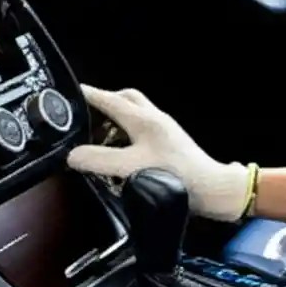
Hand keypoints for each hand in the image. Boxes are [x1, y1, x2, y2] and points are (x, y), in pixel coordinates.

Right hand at [66, 85, 249, 221]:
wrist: (216, 192)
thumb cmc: (179, 177)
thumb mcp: (131, 169)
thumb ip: (99, 160)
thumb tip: (72, 156)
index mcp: (144, 120)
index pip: (108, 99)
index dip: (87, 95)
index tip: (69, 94)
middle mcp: (155, 120)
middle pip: (124, 100)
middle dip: (102, 105)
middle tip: (85, 119)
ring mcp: (164, 132)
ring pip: (134, 115)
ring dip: (114, 123)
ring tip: (98, 141)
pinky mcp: (169, 146)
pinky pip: (141, 132)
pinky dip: (125, 138)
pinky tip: (119, 157)